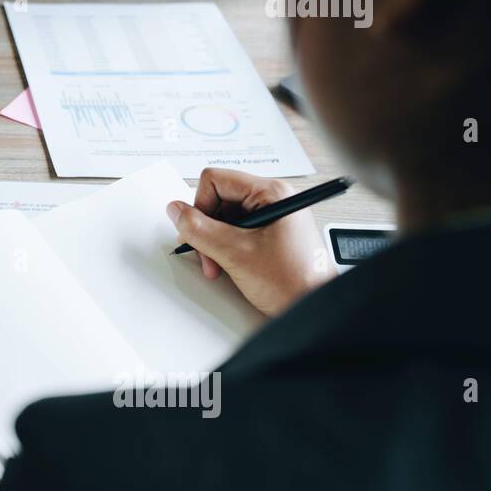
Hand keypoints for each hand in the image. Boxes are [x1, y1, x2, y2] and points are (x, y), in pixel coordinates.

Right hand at [166, 168, 333, 316]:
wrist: (313, 310)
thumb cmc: (294, 283)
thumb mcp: (236, 253)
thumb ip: (200, 229)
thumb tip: (176, 211)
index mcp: (272, 193)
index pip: (216, 180)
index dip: (200, 206)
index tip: (199, 232)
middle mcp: (274, 200)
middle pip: (219, 199)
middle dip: (207, 229)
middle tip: (209, 255)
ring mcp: (273, 217)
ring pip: (225, 217)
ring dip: (215, 242)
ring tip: (221, 265)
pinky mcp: (271, 233)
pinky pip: (236, 231)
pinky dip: (226, 248)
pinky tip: (230, 265)